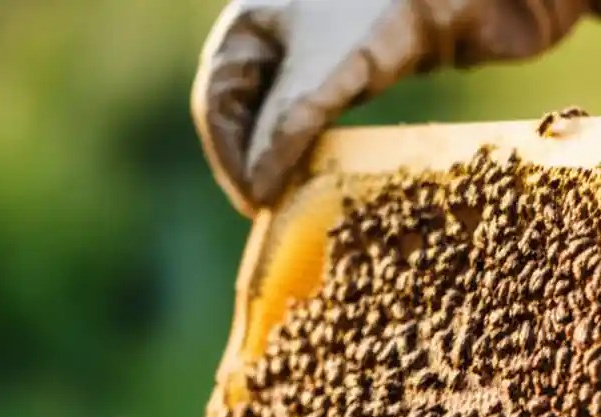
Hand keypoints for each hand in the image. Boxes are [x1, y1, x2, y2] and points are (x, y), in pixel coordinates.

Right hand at [192, 0, 600, 216]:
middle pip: (249, 112)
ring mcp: (325, 49)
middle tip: (277, 212)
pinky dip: (331, 148)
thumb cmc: (383, 7)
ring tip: (304, 202)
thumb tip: (258, 192)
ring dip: (295, 160)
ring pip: (293, 118)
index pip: (217, 101)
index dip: (230, 156)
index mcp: (251, 23)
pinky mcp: (369, 64)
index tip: (255, 204)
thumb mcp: (322, 73)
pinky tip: (339, 176)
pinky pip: (336, 115)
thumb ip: (284, 130)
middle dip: (259, 162)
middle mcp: (281, 34)